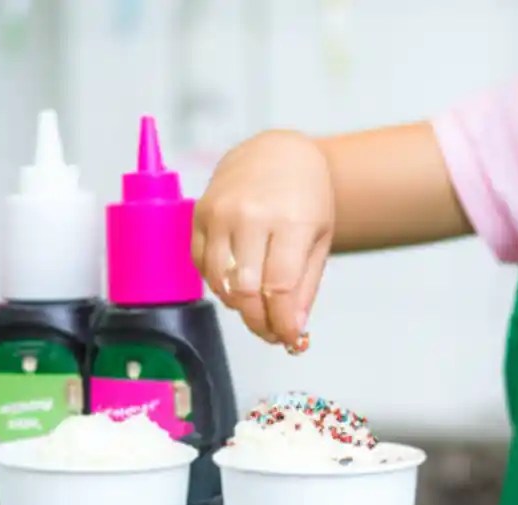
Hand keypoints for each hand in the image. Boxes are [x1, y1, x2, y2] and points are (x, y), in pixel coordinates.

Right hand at [193, 130, 333, 346]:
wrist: (278, 152)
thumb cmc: (304, 196)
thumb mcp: (319, 239)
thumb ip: (305, 287)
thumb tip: (292, 330)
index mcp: (290, 221)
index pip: (279, 288)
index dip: (282, 323)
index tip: (289, 339)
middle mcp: (251, 215)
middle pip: (246, 291)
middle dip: (259, 321)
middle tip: (271, 330)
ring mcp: (220, 213)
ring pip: (219, 282)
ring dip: (238, 306)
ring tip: (257, 306)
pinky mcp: (199, 214)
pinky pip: (201, 265)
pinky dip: (218, 283)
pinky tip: (237, 281)